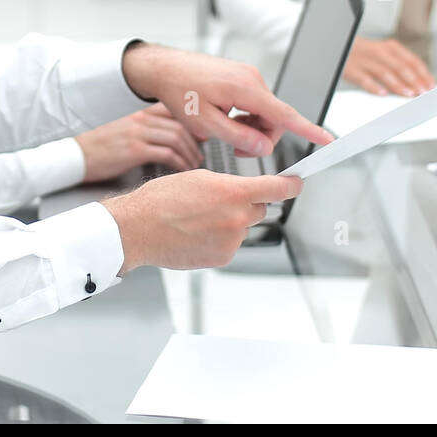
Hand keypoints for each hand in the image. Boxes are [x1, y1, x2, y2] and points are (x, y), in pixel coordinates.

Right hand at [75, 104, 202, 181]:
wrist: (76, 156)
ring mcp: (138, 133)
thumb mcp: (125, 131)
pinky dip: (180, 162)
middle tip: (202, 153)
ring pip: (177, 138)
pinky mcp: (135, 150)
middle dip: (196, 141)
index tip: (202, 136)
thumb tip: (169, 138)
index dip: (192, 124)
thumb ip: (146, 130)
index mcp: (139, 113)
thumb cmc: (100, 147)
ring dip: (190, 153)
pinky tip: (183, 169)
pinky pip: (167, 154)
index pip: (174, 112)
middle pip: (180, 126)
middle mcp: (141, 120)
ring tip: (195, 165)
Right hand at [102, 171, 302, 271]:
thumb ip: (229, 185)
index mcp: (234, 193)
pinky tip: (197, 234)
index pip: (277, 189)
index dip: (291, 185)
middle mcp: (237, 218)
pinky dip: (219, 240)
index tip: (297, 184)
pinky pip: (230, 245)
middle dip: (246, 205)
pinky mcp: (222, 257)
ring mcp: (231, 241)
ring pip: (242, 228)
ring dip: (229, 223)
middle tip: (218, 203)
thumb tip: (242, 192)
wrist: (139, 229)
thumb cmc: (162, 200)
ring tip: (198, 220)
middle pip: (259, 209)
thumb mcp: (200, 178)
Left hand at [121, 42, 332, 158]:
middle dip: (260, 137)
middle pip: (275, 119)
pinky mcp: (244, 77)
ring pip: (265, 113)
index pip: (286, 115)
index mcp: (247, 89)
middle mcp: (253, 80)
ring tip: (223, 130)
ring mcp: (249, 77)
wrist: (165, 69)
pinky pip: (256, 103)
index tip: (328, 140)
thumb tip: (265, 148)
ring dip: (250, 127)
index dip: (309, 130)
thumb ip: (239, 137)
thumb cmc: (181, 92)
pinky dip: (245, 116)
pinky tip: (224, 116)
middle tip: (234, 147)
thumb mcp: (206, 123)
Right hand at [342, 37, 436, 95]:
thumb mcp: (385, 54)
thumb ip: (400, 66)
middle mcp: (379, 52)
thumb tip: (419, 82)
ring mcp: (365, 61)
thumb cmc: (367, 53)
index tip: (431, 85)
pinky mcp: (352, 70)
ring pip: (385, 73)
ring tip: (408, 94)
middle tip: (423, 92)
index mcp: (390, 47)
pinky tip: (383, 93)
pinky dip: (374, 86)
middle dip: (414, 80)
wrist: (340, 45)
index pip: (411, 61)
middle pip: (400, 67)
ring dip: (398, 84)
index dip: (423, 73)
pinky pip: (364, 79)